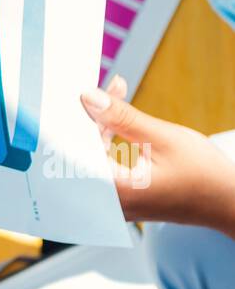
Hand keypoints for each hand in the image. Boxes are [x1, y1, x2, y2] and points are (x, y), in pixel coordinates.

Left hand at [81, 79, 234, 238]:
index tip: (71, 91)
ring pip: (90, 155)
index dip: (70, 118)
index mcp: (115, 191)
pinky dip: (106, 138)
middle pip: (79, 152)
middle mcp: (109, 201)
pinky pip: (102, 163)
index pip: (74, 151)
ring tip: (113, 93)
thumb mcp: (162, 138)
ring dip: (98, 123)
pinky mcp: (122, 196)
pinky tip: (115, 116)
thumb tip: (88, 97)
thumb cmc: (203, 175)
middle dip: (86, 116)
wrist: (228, 201)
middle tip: (95, 86)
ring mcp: (115, 202)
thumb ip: (122, 118)